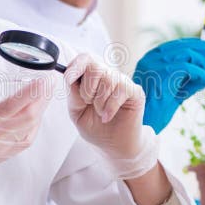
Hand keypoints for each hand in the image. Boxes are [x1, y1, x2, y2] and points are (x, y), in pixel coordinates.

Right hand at [0, 59, 50, 204]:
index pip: (12, 106)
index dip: (31, 92)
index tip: (44, 80)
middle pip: (28, 116)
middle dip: (43, 97)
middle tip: (52, 81)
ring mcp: (1, 148)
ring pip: (30, 128)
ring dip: (42, 110)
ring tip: (48, 94)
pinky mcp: (4, 155)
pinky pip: (26, 139)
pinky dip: (35, 125)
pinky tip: (38, 115)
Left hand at [63, 54, 158, 179]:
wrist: (112, 145)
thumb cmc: (95, 126)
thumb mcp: (76, 111)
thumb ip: (73, 94)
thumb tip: (70, 77)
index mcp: (91, 77)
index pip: (84, 59)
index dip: (75, 66)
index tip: (69, 78)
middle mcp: (107, 75)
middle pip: (94, 68)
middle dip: (87, 90)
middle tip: (89, 103)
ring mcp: (122, 82)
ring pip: (107, 80)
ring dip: (99, 103)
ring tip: (100, 113)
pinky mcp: (135, 91)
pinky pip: (120, 91)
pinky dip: (110, 107)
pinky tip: (107, 116)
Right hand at [133, 38, 204, 133]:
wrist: (141, 125)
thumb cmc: (154, 112)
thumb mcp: (174, 93)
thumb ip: (188, 82)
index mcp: (152, 60)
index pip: (178, 46)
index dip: (197, 45)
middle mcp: (152, 58)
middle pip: (184, 45)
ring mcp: (156, 63)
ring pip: (189, 54)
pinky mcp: (163, 72)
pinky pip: (189, 68)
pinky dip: (203, 74)